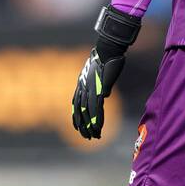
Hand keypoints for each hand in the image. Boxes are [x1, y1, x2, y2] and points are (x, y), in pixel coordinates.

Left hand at [70, 4, 140, 139]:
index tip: (77, 127)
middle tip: (85, 137)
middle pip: (80, 111)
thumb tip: (104, 95)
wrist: (108, 49)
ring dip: (90, 126)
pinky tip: (98, 128)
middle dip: (82, 125)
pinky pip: (96, 108)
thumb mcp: (101, 73)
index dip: (76, 116)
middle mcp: (83, 87)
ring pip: (87, 112)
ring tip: (93, 136)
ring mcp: (90, 88)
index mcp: (82, 83)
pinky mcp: (99, 89)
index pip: (76, 104)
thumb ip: (101, 86)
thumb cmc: (108, 57)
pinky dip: (97, 119)